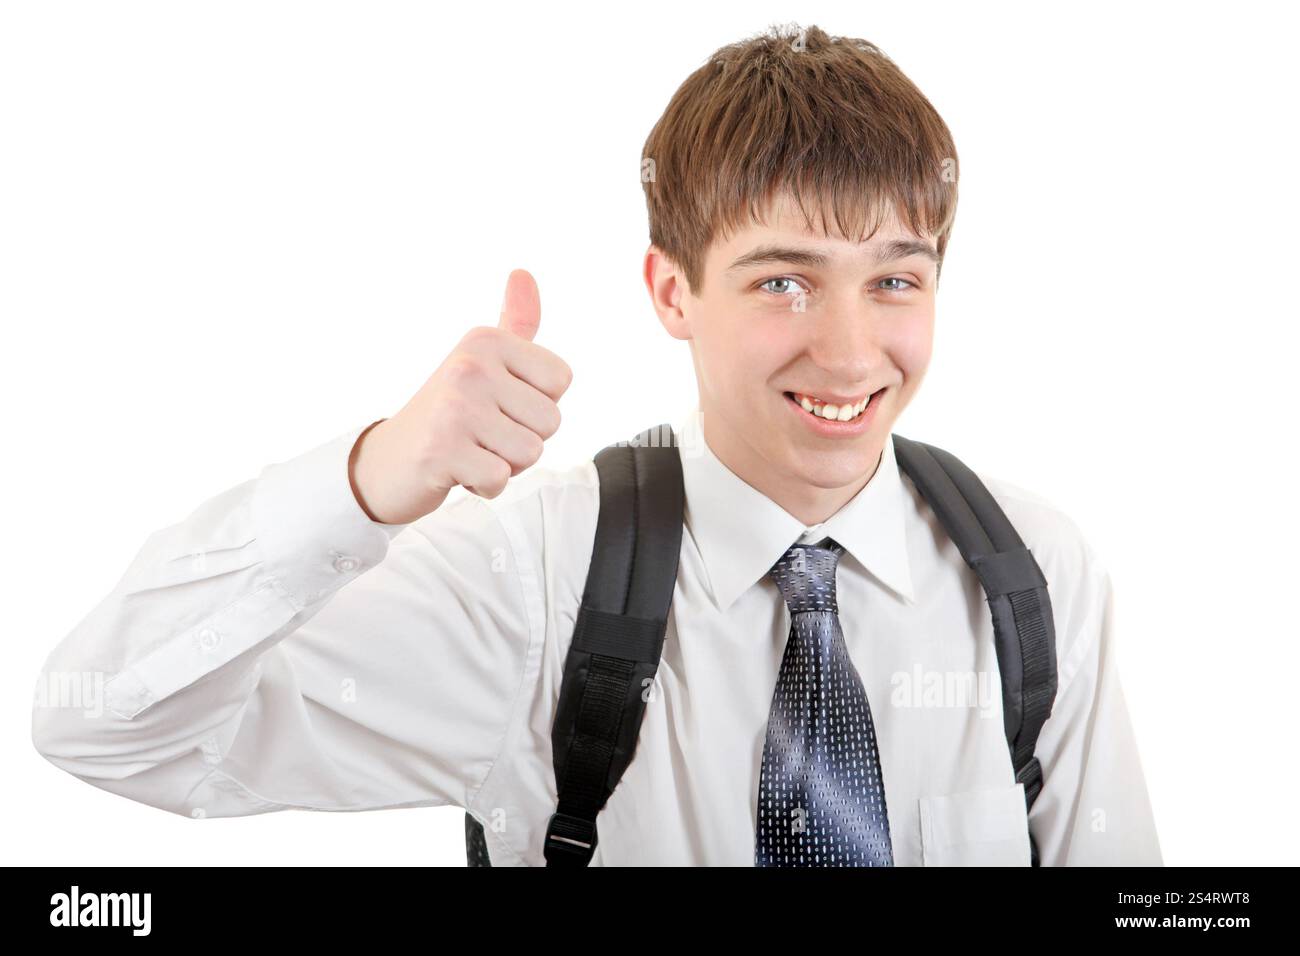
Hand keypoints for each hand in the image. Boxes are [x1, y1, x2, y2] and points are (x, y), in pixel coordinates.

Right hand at [348, 269, 572, 524]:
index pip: (561, 380)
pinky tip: (458, 472)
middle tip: (482, 433)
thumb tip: (523, 273)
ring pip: (530, 453)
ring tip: (471, 450)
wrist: (388, 461)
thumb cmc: (449, 411)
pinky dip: (485, 486)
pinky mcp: (442, 451)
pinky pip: (501, 479)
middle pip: (550, 422)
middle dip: (523, 439)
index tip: (500, 404)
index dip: (538, 403)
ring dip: (505, 464)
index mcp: (486, 340)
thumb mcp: (483, 360)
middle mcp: (470, 366)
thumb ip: (514, 323)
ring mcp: (455, 408)